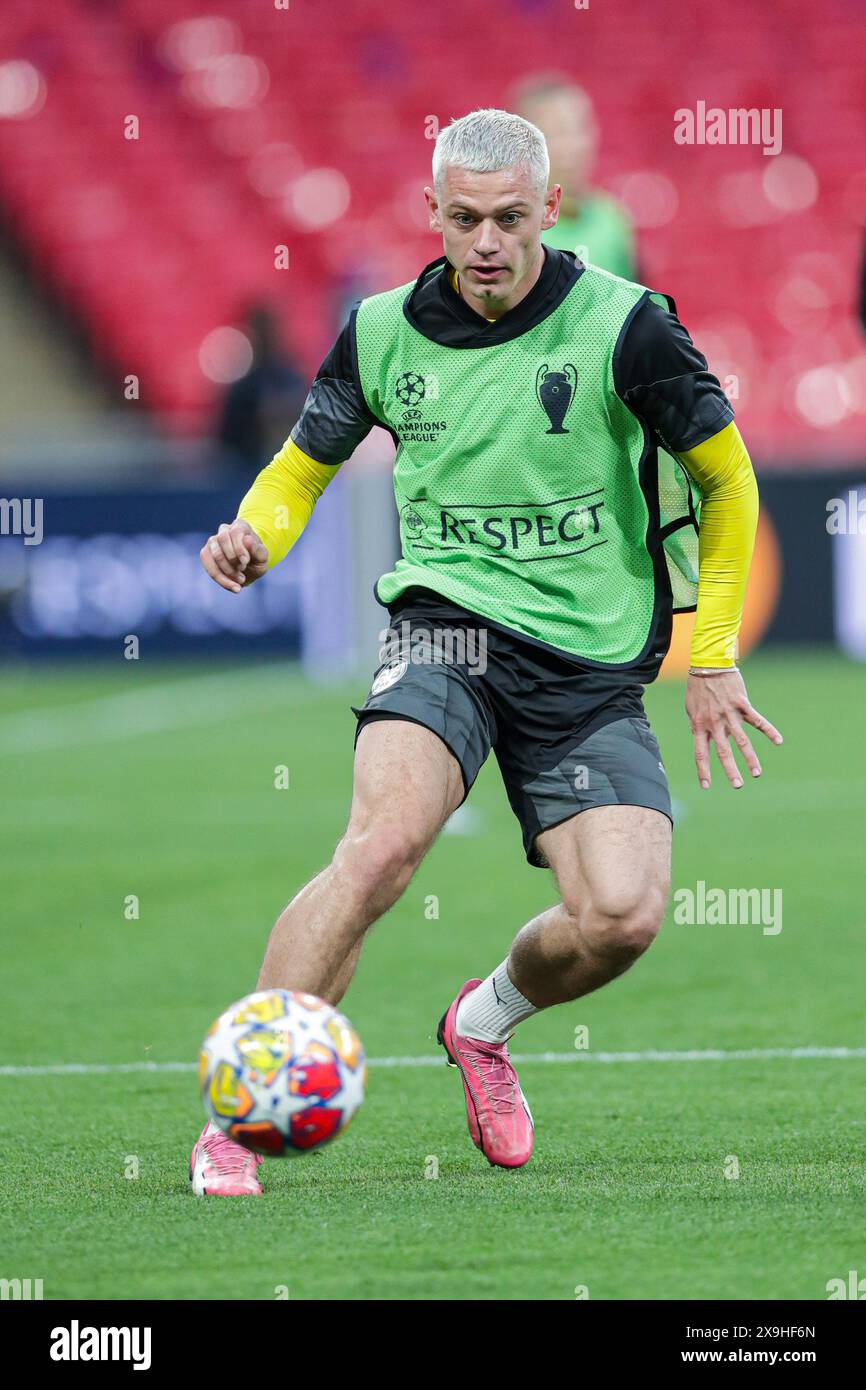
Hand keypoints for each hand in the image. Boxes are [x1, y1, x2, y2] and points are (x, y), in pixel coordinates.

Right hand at [200, 519, 268, 592]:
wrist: (249, 569)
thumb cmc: (257, 559)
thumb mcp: (263, 557)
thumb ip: (257, 549)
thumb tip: (247, 539)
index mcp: (240, 526)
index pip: (235, 532)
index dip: (239, 548)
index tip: (246, 562)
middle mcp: (224, 530)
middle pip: (222, 539)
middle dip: (232, 559)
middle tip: (243, 570)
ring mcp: (213, 541)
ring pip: (215, 554)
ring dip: (228, 571)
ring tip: (241, 580)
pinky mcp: (206, 554)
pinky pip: (208, 566)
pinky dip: (221, 579)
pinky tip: (233, 586)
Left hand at [685, 668, 782, 789]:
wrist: (709, 665)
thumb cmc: (699, 688)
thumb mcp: (691, 708)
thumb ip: (696, 724)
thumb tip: (696, 736)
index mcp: (699, 725)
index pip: (700, 753)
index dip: (703, 770)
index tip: (706, 787)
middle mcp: (714, 723)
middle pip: (723, 751)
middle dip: (730, 770)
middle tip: (738, 786)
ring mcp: (729, 714)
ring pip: (741, 740)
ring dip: (750, 758)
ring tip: (757, 773)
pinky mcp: (742, 705)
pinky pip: (757, 721)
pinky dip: (768, 731)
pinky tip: (778, 741)